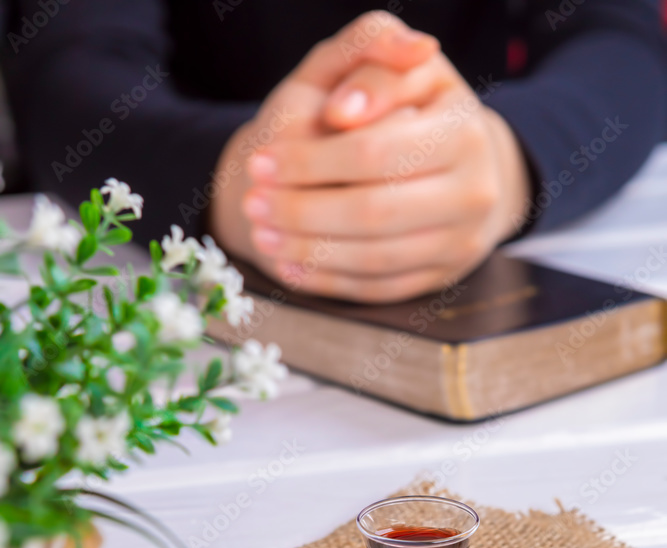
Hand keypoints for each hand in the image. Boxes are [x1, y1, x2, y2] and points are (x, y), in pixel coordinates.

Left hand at [242, 52, 531, 301]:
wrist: (466, 163)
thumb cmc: (418, 105)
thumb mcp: (399, 68)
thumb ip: (371, 66)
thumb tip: (343, 111)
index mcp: (463, 133)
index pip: (373, 153)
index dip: (310, 162)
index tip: (260, 163)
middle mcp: (473, 192)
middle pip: (373, 211)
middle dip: (302, 211)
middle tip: (252, 204)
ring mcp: (461, 243)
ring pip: (374, 258)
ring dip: (309, 251)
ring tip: (263, 236)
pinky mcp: (443, 278)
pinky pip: (379, 289)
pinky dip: (330, 282)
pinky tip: (291, 267)